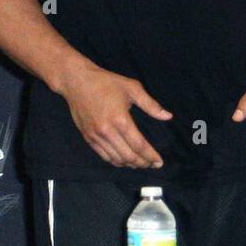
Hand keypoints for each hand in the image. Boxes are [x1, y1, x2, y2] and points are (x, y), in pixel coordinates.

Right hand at [57, 60, 171, 168]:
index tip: (159, 162)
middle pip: (128, 156)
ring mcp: (96, 136)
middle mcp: (107, 131)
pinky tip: (124, 160)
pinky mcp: (88, 137)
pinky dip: (115, 161)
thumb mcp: (132, 88)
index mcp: (121, 119)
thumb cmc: (106, 82)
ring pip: (115, 159)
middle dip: (142, 163)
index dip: (151, 156)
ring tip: (140, 163)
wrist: (77, 81)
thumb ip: (151, 104)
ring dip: (130, 164)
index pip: (139, 145)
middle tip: (152, 164)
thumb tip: (168, 116)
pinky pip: (103, 156)